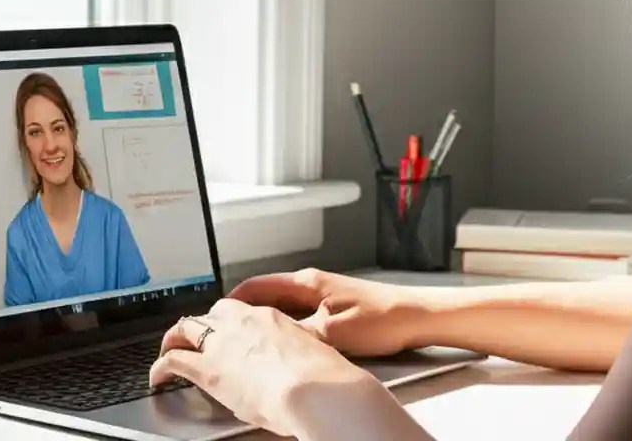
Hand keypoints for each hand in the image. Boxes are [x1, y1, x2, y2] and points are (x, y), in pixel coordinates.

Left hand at [149, 298, 383, 437]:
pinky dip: (161, 367)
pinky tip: (157, 377)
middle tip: (194, 338)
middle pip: (211, 314)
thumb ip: (302, 351)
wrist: (315, 389)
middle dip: (200, 326)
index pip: (240, 312)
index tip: (228, 332)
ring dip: (175, 339)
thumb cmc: (323, 377)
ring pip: (187, 329)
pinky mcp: (208, 368)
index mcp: (270, 318)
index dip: (229, 322)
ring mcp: (223, 343)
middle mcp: (243, 323)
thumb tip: (305, 359)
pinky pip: (173, 360)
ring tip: (168, 350)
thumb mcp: (315, 352)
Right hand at [228, 268, 431, 356]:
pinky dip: (287, 331)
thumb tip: (270, 342)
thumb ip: (299, 335)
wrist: (418, 317)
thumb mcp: (333, 332)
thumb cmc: (383, 318)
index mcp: (308, 283)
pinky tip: (285, 347)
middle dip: (245, 313)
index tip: (214, 314)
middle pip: (267, 297)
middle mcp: (314, 286)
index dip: (233, 299)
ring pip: (284, 310)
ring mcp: (325, 298)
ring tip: (249, 342)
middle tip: (225, 331)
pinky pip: (300, 320)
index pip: (258, 285)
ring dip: (267, 323)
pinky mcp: (336, 312)